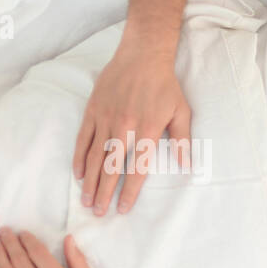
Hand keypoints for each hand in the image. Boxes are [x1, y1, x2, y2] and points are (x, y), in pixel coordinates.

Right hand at [72, 31, 191, 215]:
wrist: (143, 55)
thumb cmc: (165, 85)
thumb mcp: (181, 111)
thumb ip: (184, 140)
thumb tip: (187, 166)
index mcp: (148, 131)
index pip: (136, 169)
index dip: (129, 192)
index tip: (122, 209)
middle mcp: (125, 128)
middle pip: (112, 168)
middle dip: (104, 193)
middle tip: (98, 213)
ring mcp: (106, 119)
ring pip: (95, 157)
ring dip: (90, 181)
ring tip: (86, 200)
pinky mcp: (93, 110)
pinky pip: (83, 139)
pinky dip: (80, 158)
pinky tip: (78, 174)